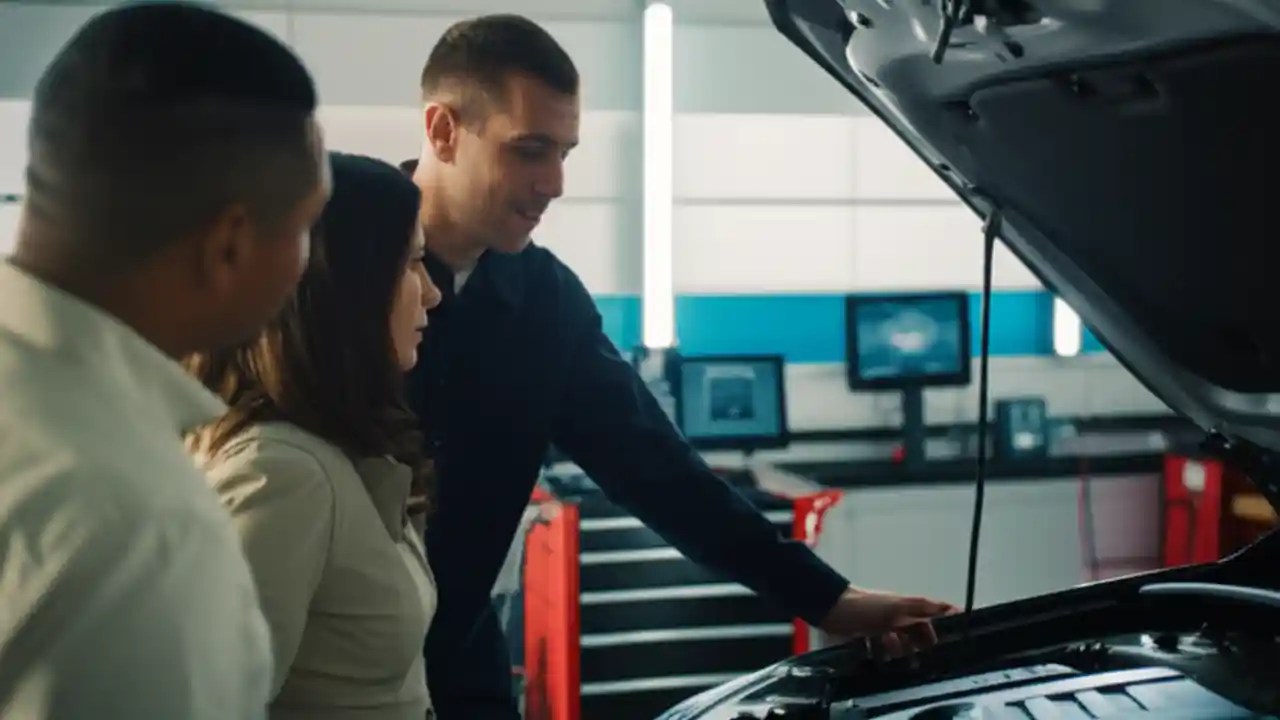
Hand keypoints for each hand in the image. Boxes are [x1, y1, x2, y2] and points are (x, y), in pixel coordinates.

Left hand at [818, 586, 958, 659]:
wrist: (831, 610)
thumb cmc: (867, 607)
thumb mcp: (898, 607)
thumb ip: (925, 608)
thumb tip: (955, 608)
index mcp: (908, 606)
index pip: (932, 618)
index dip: (938, 630)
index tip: (940, 646)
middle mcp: (898, 616)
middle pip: (916, 636)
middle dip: (914, 645)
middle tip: (907, 649)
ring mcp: (883, 627)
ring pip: (899, 646)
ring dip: (894, 650)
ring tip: (884, 644)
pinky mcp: (868, 637)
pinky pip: (881, 652)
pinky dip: (879, 653)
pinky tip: (874, 653)